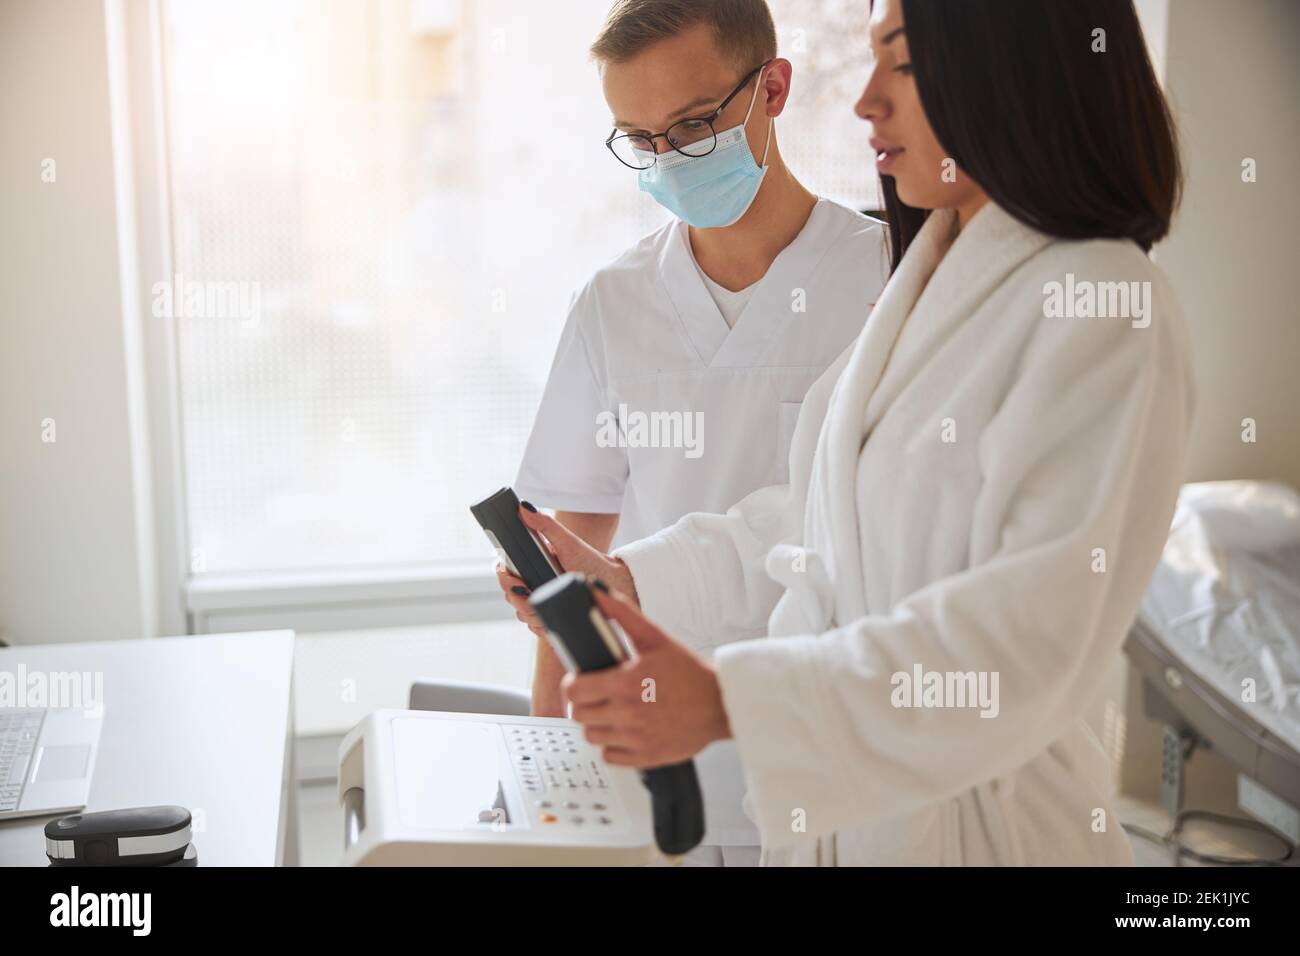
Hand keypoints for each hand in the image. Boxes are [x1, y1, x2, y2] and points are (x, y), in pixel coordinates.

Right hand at [495, 503, 636, 634]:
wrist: (613, 585)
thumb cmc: (591, 561)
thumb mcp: (568, 542)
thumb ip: (545, 525)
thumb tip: (524, 506)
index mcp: (533, 564)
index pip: (505, 571)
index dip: (502, 575)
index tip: (510, 577)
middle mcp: (534, 584)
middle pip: (509, 594)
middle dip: (516, 596)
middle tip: (528, 591)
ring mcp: (542, 602)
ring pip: (521, 613)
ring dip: (530, 611)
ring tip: (546, 602)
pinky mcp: (551, 619)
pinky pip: (535, 628)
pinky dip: (541, 625)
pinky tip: (551, 617)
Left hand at [563, 583, 730, 768]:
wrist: (721, 705)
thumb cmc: (689, 673)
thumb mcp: (655, 637)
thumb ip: (622, 614)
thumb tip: (596, 594)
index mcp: (625, 683)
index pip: (573, 691)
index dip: (573, 684)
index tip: (580, 681)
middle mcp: (627, 713)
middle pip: (578, 715)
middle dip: (585, 703)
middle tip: (598, 695)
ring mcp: (635, 738)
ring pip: (592, 736)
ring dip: (597, 724)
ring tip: (612, 711)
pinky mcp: (644, 756)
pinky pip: (610, 756)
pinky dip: (613, 745)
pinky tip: (625, 730)